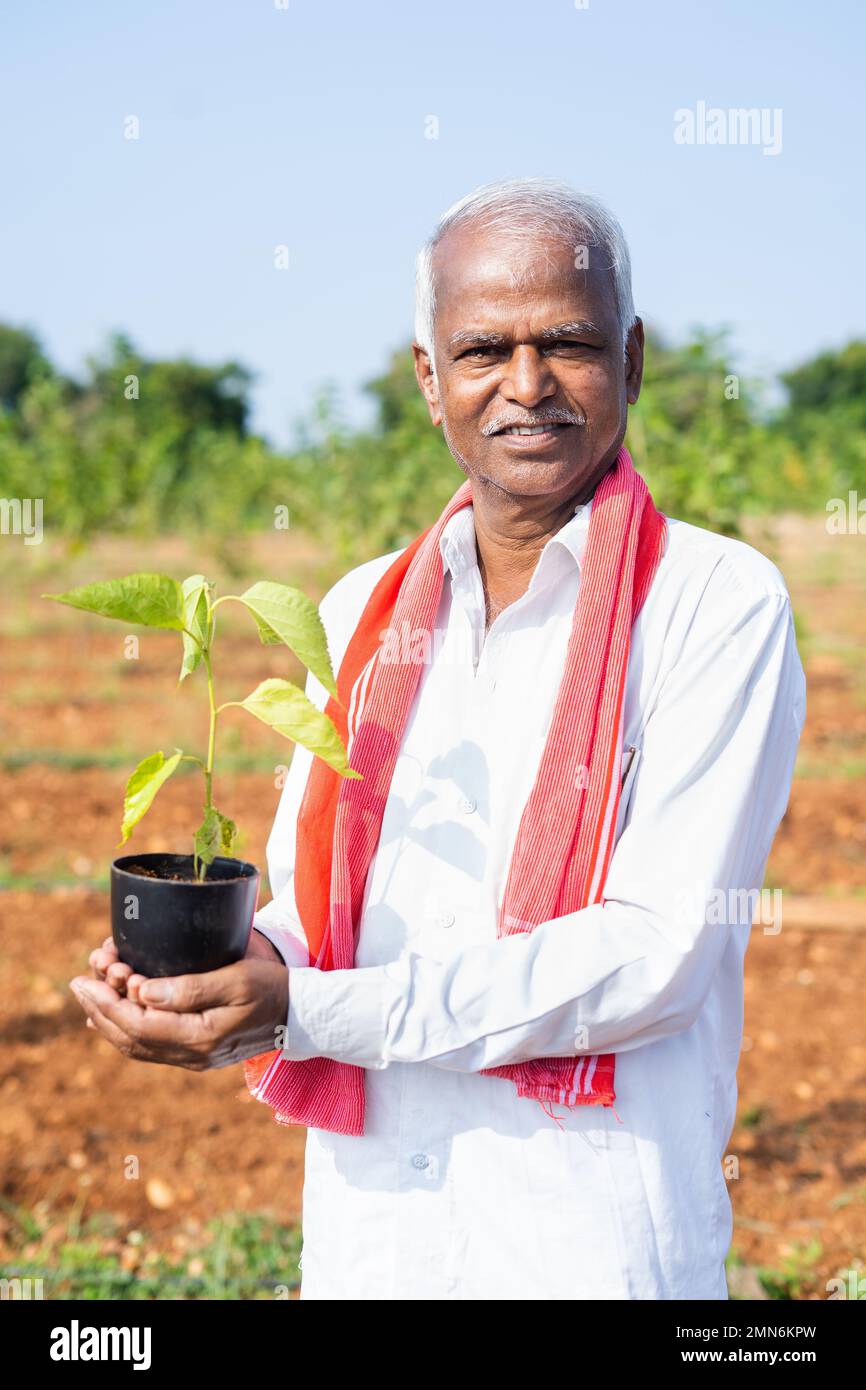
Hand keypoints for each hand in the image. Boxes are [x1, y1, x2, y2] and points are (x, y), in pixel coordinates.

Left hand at [70, 931, 287, 1070]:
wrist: (302, 1015)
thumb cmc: (273, 989)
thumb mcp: (236, 979)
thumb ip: (190, 988)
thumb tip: (143, 992)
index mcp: (200, 1038)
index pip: (138, 1025)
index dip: (107, 1003)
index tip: (86, 978)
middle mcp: (192, 1055)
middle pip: (130, 1039)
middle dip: (100, 1009)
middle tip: (78, 982)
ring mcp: (194, 1058)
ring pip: (137, 1046)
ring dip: (109, 1019)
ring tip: (89, 994)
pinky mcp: (197, 1052)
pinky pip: (151, 1046)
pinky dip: (126, 1029)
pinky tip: (112, 1016)